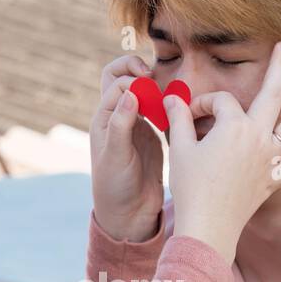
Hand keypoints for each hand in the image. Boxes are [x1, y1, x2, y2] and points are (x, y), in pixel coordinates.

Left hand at [89, 54, 164, 241]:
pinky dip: (166, 103)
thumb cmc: (116, 187)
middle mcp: (119, 117)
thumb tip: (131, 93)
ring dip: (154, 85)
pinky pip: (158, 108)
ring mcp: (136, 124)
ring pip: (142, 91)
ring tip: (167, 93)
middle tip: (153, 76)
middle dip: (136, 68)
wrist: (130, 213)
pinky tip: (176, 109)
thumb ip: (122, 124)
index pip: (116, 83)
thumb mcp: (116, 156)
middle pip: (122, 77)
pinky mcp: (152, 134)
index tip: (147, 90)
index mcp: (104, 119)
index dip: (132, 80)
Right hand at [165, 41, 280, 264]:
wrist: (207, 225)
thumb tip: (172, 98)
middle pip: (274, 94)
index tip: (188, 117)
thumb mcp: (179, 148)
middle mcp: (259, 137)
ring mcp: (271, 158)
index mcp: (235, 126)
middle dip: (280, 66)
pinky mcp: (275, 179)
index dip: (202, 105)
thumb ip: (179, 118)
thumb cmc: (191, 188)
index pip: (221, 102)